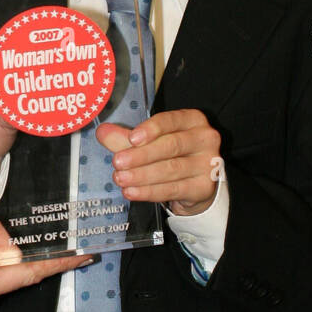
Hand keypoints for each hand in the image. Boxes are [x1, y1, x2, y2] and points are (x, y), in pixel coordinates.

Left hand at [98, 109, 221, 214]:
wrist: (193, 183)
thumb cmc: (169, 154)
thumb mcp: (148, 142)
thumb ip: (125, 137)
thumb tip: (102, 132)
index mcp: (193, 120)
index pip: (172, 120)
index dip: (152, 129)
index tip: (132, 138)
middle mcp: (205, 138)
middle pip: (171, 146)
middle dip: (141, 155)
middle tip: (117, 162)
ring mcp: (209, 164)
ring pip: (171, 169)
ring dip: (142, 175)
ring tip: (120, 179)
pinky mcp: (204, 187)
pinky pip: (173, 189)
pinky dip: (149, 191)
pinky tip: (132, 192)